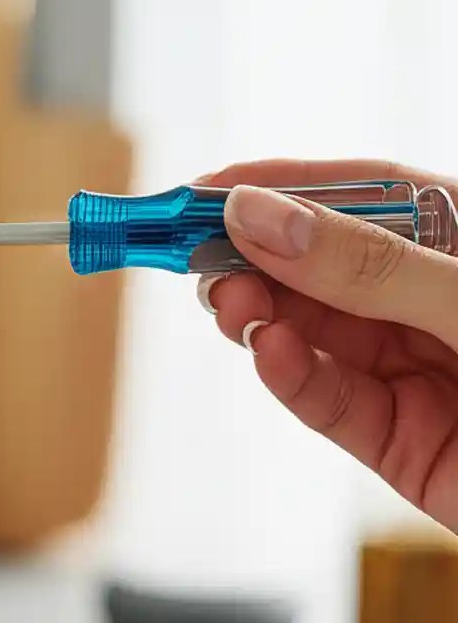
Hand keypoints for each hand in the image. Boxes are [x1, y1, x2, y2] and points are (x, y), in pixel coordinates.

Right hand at [196, 160, 457, 530]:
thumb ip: (368, 264)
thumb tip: (263, 216)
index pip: (352, 193)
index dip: (274, 184)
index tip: (202, 187)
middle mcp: (427, 298)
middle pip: (313, 263)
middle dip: (252, 255)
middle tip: (194, 252)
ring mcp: (409, 367)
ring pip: (306, 330)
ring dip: (258, 314)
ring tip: (231, 305)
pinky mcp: (396, 438)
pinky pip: (325, 398)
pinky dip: (287, 376)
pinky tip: (269, 352)